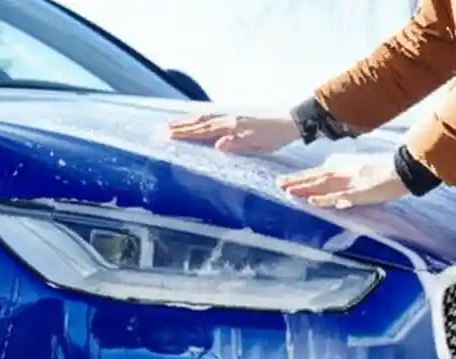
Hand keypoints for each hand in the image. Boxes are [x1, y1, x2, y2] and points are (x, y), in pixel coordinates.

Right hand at [165, 113, 300, 153]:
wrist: (292, 120)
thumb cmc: (276, 136)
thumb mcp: (259, 145)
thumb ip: (238, 144)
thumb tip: (217, 145)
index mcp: (233, 126)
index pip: (204, 130)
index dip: (186, 133)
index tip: (168, 134)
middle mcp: (230, 118)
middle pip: (201, 121)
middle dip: (181, 125)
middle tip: (163, 129)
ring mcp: (234, 116)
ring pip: (206, 117)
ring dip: (188, 121)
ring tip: (173, 124)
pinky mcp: (238, 117)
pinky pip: (214, 117)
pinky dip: (201, 118)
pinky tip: (198, 120)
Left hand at [279, 153, 409, 208]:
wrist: (402, 169)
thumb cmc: (383, 169)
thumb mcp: (359, 166)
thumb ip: (344, 172)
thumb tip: (331, 182)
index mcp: (342, 165)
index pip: (315, 172)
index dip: (299, 177)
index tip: (284, 181)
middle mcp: (341, 171)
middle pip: (314, 177)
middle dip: (295, 182)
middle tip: (277, 185)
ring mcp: (349, 181)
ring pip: (321, 185)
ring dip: (304, 189)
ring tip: (288, 193)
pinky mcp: (358, 192)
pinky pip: (338, 197)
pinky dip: (325, 199)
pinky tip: (312, 202)